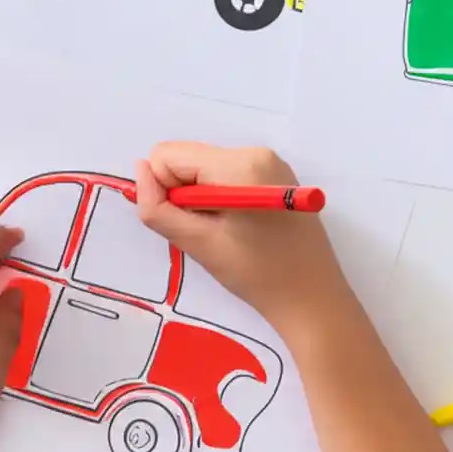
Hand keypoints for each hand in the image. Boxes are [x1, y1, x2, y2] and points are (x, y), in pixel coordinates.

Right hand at [135, 142, 349, 337]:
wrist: (313, 299)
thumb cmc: (257, 274)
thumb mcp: (198, 244)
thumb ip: (158, 208)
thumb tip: (139, 171)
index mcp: (239, 164)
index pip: (169, 156)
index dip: (166, 191)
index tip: (191, 224)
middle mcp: (256, 152)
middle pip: (188, 159)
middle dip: (185, 195)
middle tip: (211, 233)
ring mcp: (269, 162)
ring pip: (204, 169)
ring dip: (202, 200)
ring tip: (228, 234)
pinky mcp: (276, 177)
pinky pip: (226, 176)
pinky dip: (220, 200)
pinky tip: (241, 229)